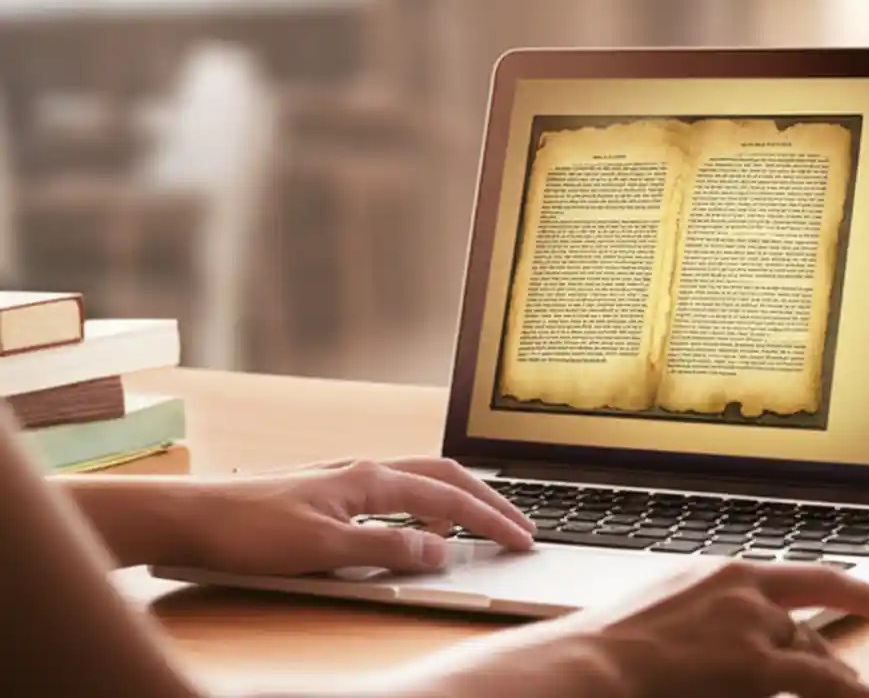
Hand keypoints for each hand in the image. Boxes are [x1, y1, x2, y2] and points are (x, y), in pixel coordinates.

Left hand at [179, 458, 534, 574]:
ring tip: (483, 525)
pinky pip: (397, 494)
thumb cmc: (250, 530)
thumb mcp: (324, 548)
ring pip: (422, 481)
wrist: (192, 516)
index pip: (448, 498)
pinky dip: (426, 507)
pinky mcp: (332, 492)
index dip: (489, 520)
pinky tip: (421, 528)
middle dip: (487, 501)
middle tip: (520, 527)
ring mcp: (348, 478)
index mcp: (370, 479)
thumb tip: (442, 551)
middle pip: (445, 478)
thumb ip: (386, 549)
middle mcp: (364, 470)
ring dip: (459, 501)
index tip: (522, 539)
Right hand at [409, 561, 868, 697]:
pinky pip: (825, 682)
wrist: (586, 663)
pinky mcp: (756, 664)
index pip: (804, 578)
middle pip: (809, 628)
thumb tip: (707, 640)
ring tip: (863, 693)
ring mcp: (754, 626)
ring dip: (841, 680)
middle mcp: (746, 591)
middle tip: (856, 678)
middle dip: (832, 657)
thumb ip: (698, 618)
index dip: (857, 590)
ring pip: (817, 655)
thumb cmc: (603, 646)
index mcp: (721, 573)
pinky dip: (855, 692)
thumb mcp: (658, 614)